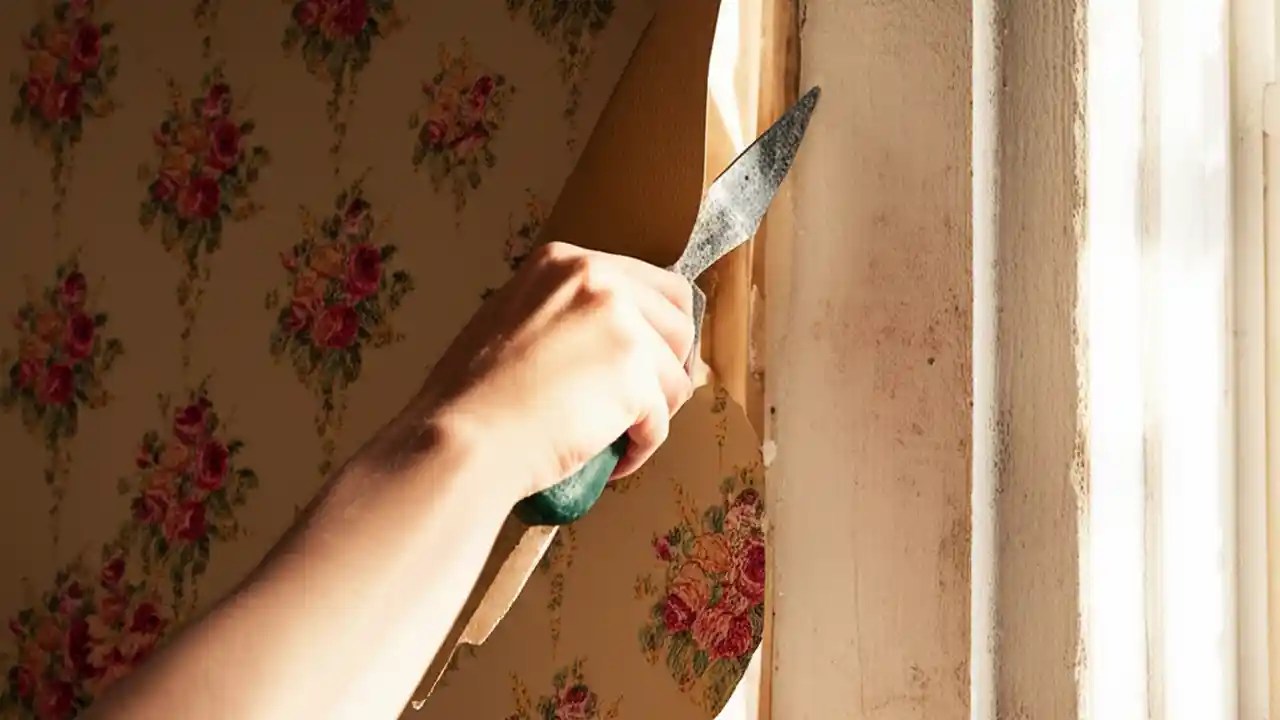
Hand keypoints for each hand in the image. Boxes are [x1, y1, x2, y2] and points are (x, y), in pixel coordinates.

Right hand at [413, 242, 696, 500]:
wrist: (463, 438)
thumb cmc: (472, 395)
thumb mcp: (513, 317)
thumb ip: (566, 314)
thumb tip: (614, 341)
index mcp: (568, 263)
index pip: (656, 287)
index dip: (659, 332)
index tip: (646, 364)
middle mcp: (600, 281)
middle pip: (679, 326)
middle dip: (667, 370)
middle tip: (641, 404)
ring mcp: (622, 327)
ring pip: (676, 379)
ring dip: (653, 414)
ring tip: (615, 436)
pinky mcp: (636, 378)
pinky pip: (661, 422)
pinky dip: (641, 447)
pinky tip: (612, 460)